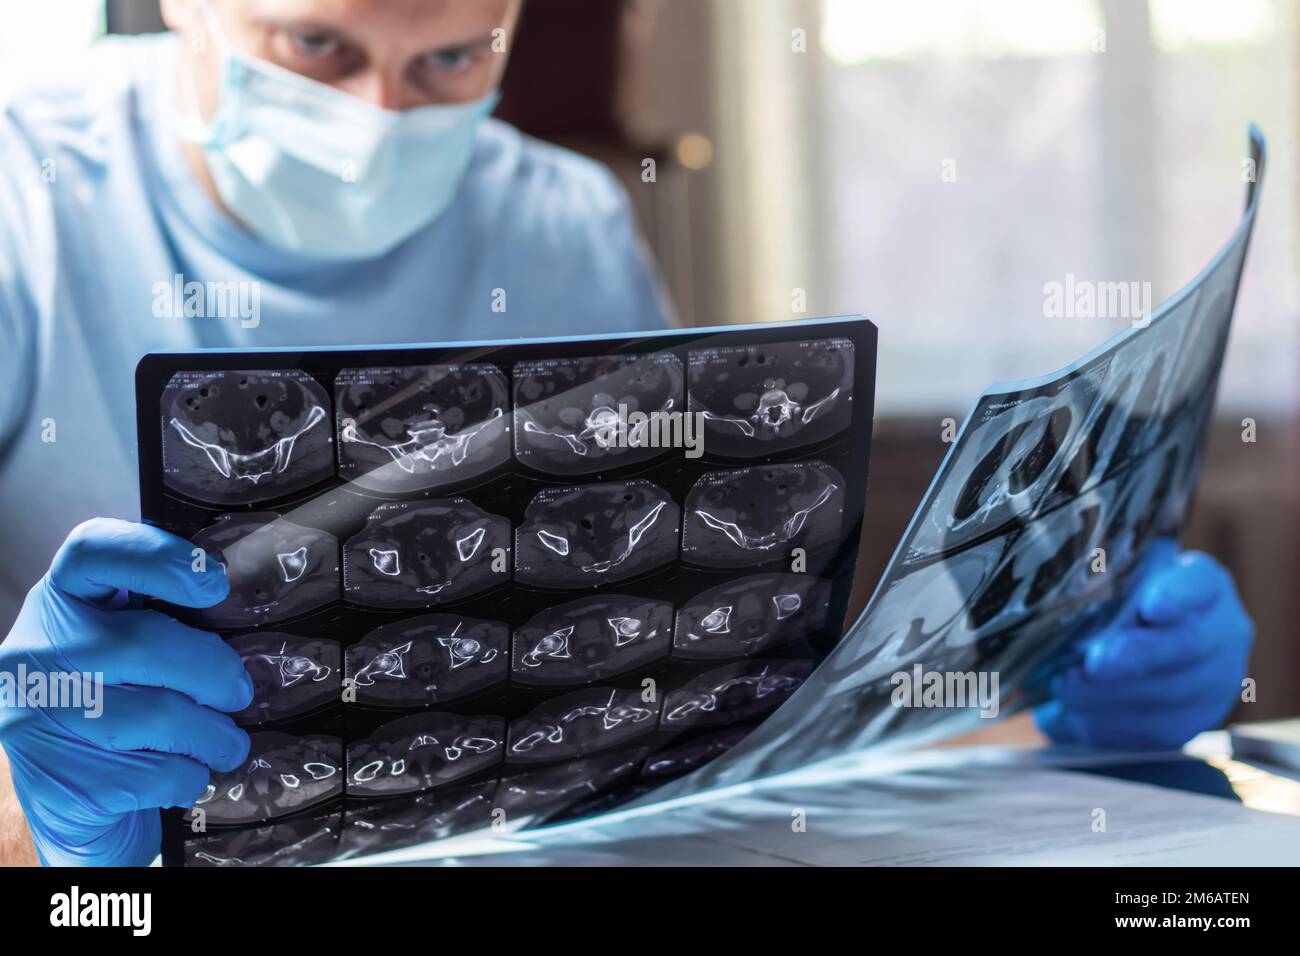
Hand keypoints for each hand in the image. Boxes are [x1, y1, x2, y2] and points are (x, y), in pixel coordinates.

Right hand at [0, 519, 252, 865]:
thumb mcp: (124, 645)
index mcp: (60, 600)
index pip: (93, 552)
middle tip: (239, 692)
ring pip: (154, 715)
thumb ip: (167, 618)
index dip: (157, 557)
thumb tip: (251, 616)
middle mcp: (37, 650)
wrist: (70, 795)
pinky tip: (189, 773)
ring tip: (228, 743)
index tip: (216, 583)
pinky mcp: (55, 778)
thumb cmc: (114, 702)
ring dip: (211, 734)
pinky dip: (187, 776)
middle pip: (141, 642)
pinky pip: (149, 773)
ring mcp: (37, 715)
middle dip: (212, 671)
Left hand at [1034, 545, 1252, 749]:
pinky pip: (1154, 730)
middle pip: (1187, 645)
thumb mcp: (1108, 587)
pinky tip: (1074, 713)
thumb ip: (1098, 586)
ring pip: (1171, 694)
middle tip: (1093, 661)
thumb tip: (1057, 600)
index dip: (1179, 594)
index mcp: (1204, 586)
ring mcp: (1212, 683)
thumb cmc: (1110, 607)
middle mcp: (1221, 633)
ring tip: (1066, 687)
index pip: (1200, 583)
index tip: (1151, 605)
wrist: (1122, 654)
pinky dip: (1109, 723)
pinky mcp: (1188, 724)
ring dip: (1112, 693)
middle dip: (1137, 656)